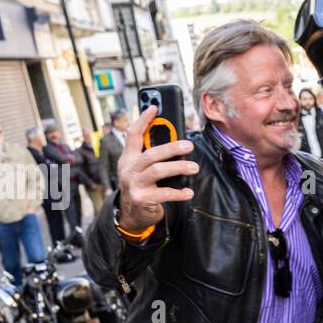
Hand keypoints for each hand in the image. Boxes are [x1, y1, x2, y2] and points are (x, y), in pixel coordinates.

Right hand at [116, 106, 197, 231]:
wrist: (132, 215)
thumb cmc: (143, 187)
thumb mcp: (141, 170)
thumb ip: (152, 157)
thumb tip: (177, 143)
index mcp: (128, 158)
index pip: (132, 134)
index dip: (142, 120)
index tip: (154, 107)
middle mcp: (128, 169)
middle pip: (151, 153)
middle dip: (171, 148)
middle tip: (189, 145)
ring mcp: (133, 184)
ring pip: (158, 171)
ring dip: (178, 167)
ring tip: (194, 167)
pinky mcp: (141, 199)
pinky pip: (164, 194)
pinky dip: (178, 193)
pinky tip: (189, 192)